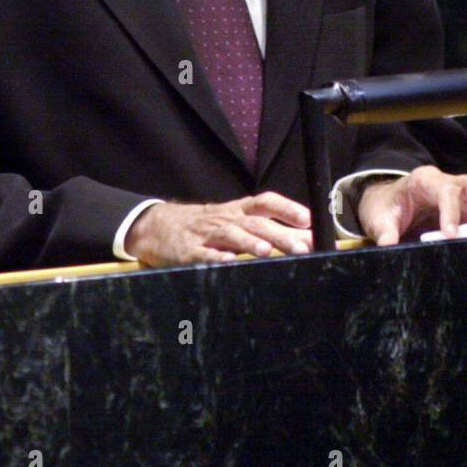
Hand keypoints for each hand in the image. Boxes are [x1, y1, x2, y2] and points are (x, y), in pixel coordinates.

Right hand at [125, 192, 311, 266]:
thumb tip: (306, 238)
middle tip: (302, 248)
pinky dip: (217, 259)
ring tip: (267, 251)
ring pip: (232, 236)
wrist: (157, 226)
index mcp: (238, 210)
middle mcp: (226, 219)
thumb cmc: (205, 225)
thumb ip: (266, 227)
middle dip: (280, 235)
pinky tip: (229, 263)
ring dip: (250, 242)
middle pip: (256, 223)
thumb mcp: (233, 220)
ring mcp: (206, 234)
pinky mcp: (188, 250)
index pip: (266, 202)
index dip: (288, 208)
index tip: (309, 219)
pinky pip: (204, 255)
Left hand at [357, 165, 466, 245]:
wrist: (387, 202)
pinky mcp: (464, 205)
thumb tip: (388, 244)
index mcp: (424, 181)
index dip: (450, 211)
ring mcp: (457, 193)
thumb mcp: (379, 218)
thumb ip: (384, 230)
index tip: (451, 234)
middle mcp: (444, 182)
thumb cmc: (386, 207)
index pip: (443, 191)